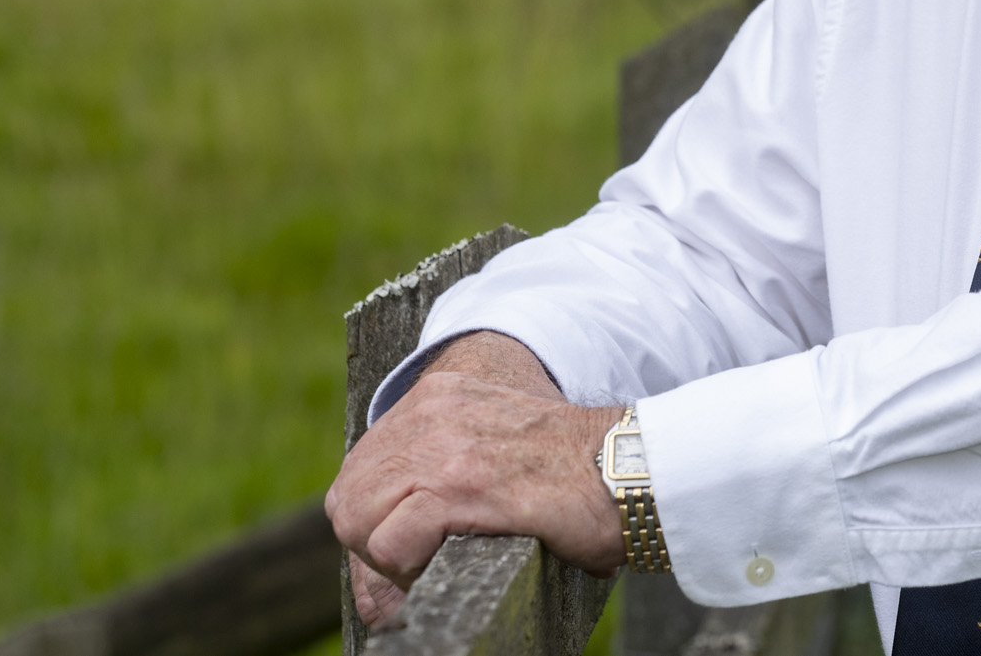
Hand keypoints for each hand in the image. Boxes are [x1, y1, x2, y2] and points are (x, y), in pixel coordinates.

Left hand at [326, 333, 626, 626]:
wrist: (630, 469)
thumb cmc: (574, 476)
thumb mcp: (497, 455)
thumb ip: (442, 485)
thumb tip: (389, 573)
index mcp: (440, 398)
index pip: (362, 470)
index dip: (368, 527)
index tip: (394, 565)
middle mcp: (433, 413)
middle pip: (350, 498)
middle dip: (368, 551)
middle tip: (408, 581)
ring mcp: (444, 447)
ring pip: (359, 520)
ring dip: (385, 563)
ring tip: (428, 576)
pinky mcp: (462, 485)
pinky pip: (391, 541)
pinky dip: (404, 573)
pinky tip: (441, 572)